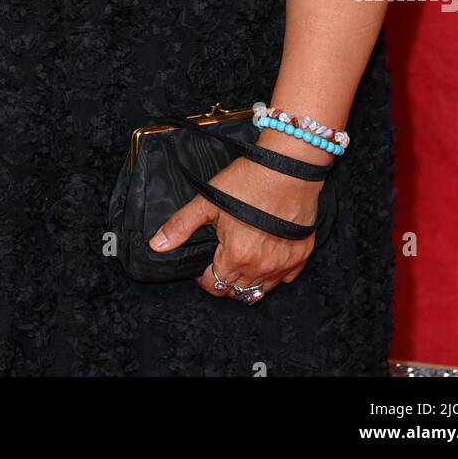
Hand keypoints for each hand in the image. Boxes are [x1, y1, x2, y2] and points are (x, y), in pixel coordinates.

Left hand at [148, 155, 321, 300]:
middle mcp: (261, 268)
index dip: (203, 276)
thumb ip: (181, 225)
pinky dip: (273, 274)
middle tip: (220, 259)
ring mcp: (284, 264)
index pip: (214, 285)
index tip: (203, 262)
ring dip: (248, 281)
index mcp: (236, 257)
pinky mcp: (301, 256)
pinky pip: (285, 279)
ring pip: (261, 290)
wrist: (289, 167)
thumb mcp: (209, 199)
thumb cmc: (250, 179)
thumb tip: (156, 245)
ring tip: (241, 261)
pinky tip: (266, 256)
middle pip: (236, 291)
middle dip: (224, 280)